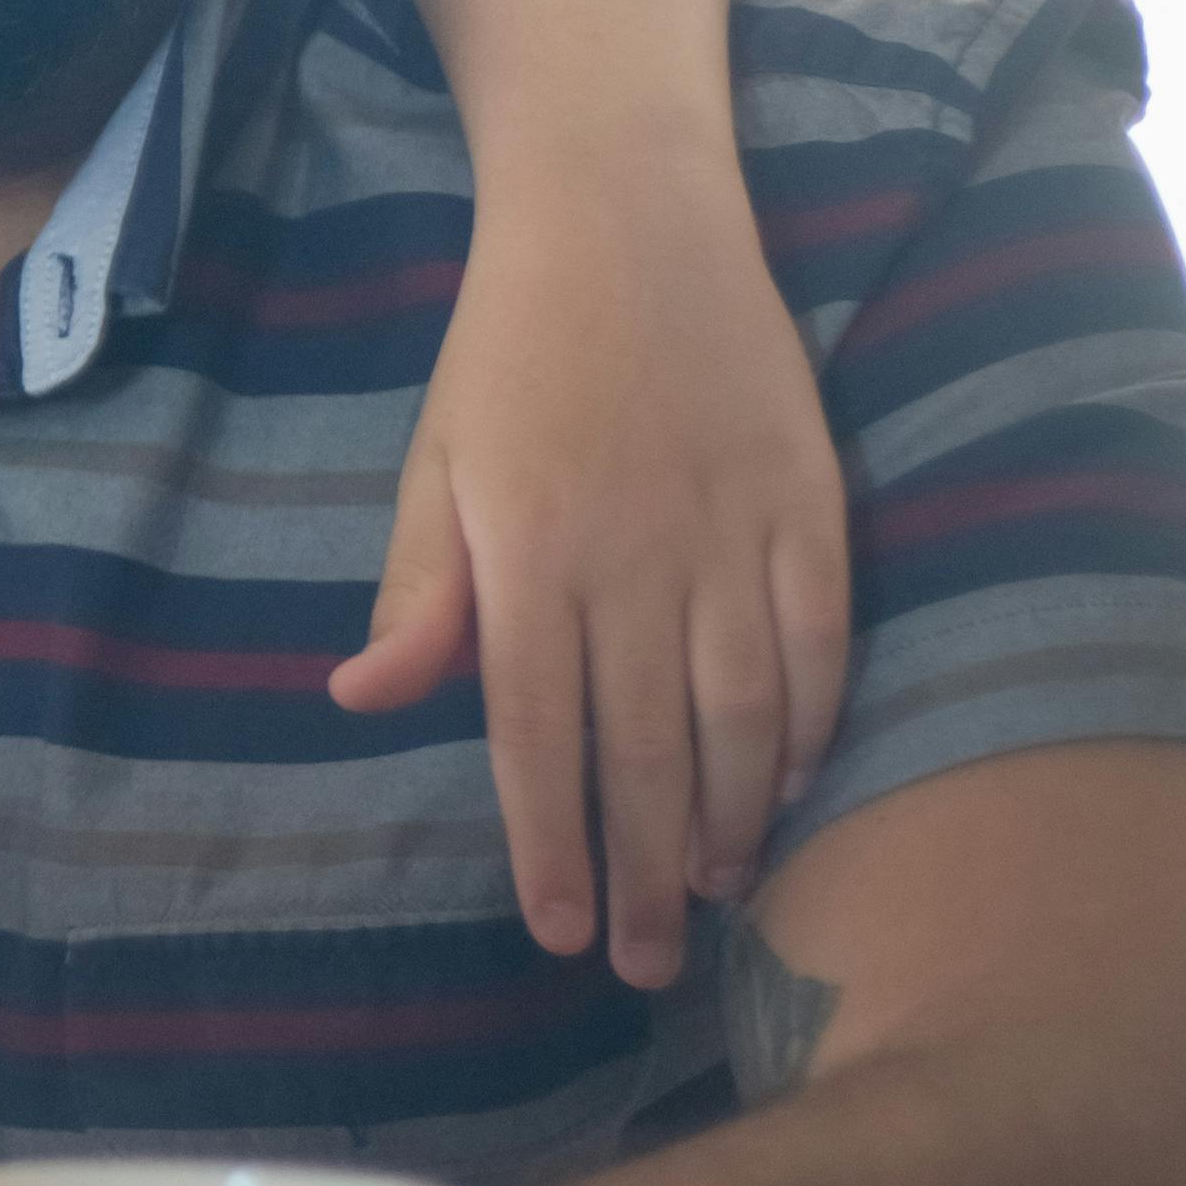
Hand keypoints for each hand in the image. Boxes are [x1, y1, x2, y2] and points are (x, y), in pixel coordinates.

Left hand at [331, 147, 851, 989]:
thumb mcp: (436, 463)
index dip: (549, 847)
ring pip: (743, 715)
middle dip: (641, 875)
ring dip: (729, 816)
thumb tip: (363, 702)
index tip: (553, 932)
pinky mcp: (811, 502)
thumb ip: (419, 593)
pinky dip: (812, 727)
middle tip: (643, 966)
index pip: (536, 740)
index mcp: (527, 556)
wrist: (627, 219)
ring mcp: (732, 533)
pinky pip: (822, 643)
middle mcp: (633, 560)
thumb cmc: (512, 351)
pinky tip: (791, 785)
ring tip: (713, 891)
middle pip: (642, 752)